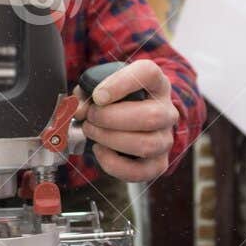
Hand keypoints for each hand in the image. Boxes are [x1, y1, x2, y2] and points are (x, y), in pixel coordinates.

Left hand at [73, 59, 180, 181]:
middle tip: (90, 117)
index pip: (149, 74)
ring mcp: (165, 139)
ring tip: (92, 131)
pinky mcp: (158, 164)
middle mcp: (166, 111)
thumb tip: (79, 110)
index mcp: (155, 83)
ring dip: (110, 139)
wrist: (128, 123)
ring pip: (146, 144)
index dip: (122, 83)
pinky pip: (140, 171)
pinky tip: (100, 150)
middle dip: (110, 119)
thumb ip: (85, 94)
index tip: (98, 95)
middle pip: (151, 116)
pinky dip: (113, 163)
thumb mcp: (99, 88)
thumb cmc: (114, 102)